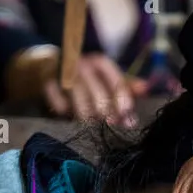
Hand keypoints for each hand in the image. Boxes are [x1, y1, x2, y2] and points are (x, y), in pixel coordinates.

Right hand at [5, 48, 146, 126]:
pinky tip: (66, 118)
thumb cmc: (84, 78)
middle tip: (112, 129)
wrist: (48, 66)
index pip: (115, 80)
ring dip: (86, 114)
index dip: (123, 100)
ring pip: (78, 96)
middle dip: (106, 113)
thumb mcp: (105, 78)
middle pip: (98, 91)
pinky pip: (55, 97)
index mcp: (99, 62)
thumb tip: (146, 89)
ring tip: (93, 130)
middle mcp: (83, 64)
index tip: (128, 117)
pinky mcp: (46, 80)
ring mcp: (63, 71)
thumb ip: (125, 86)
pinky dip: (61, 108)